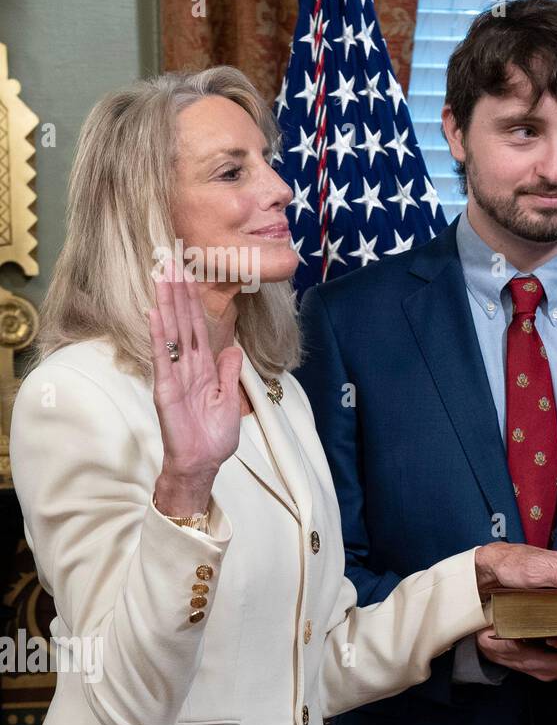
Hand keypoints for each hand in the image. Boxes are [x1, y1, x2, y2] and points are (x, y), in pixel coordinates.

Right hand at [148, 266, 242, 514]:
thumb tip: (232, 348)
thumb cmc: (213, 436)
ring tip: (161, 277)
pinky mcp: (166, 390)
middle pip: (182, 323)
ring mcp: (174, 376)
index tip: (189, 276)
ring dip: (166, 305)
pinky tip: (155, 316)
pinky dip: (160, 338)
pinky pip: (163, 360)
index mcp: (203, 368)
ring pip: (171, 334)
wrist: (202, 463)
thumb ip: (227, 372)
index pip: (198, 328)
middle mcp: (187, 367)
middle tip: (169, 261)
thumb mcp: (229, 399)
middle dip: (177, 293)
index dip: (194, 302)